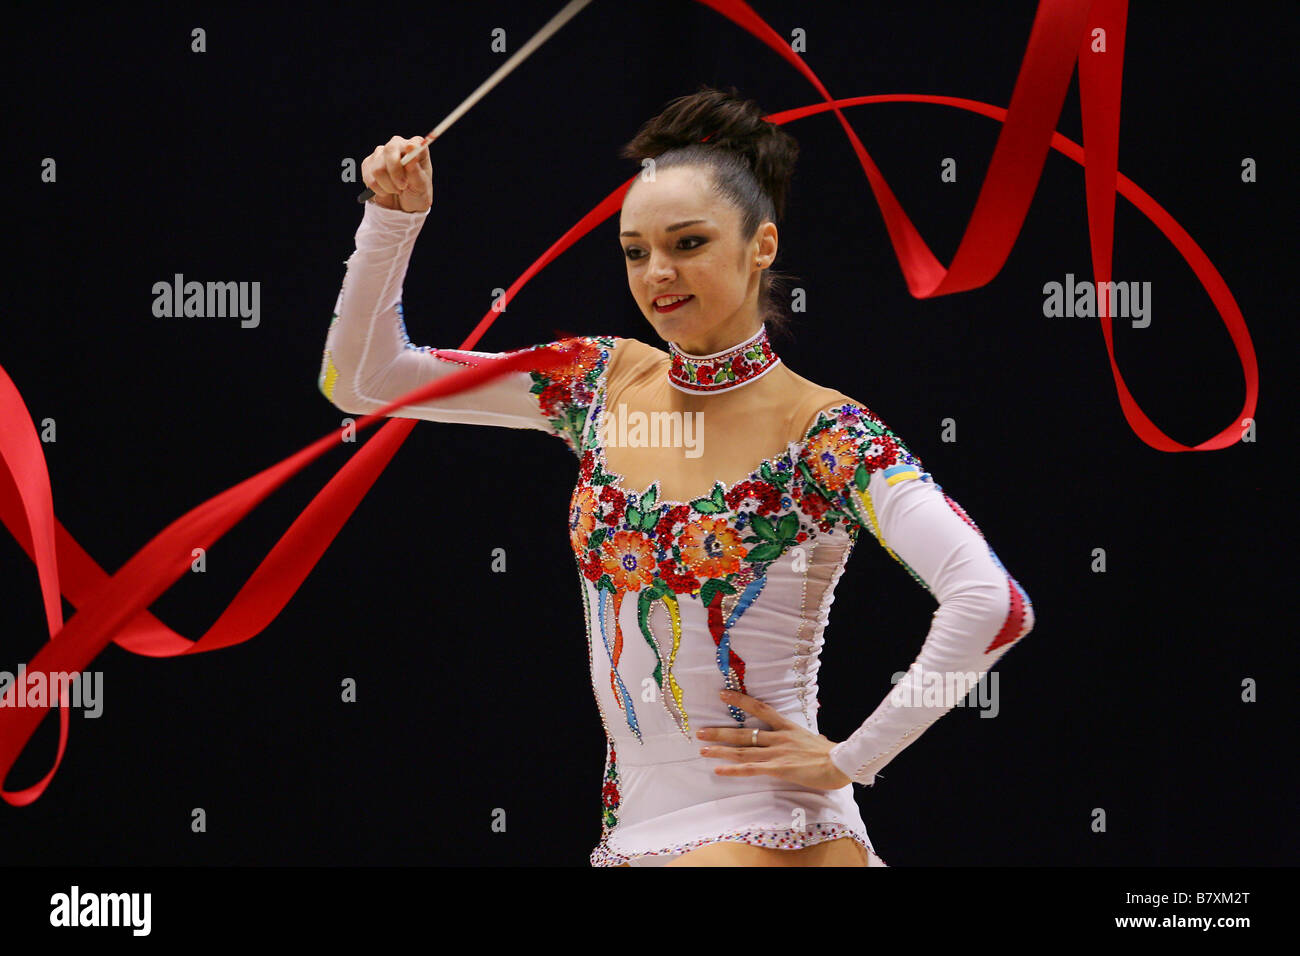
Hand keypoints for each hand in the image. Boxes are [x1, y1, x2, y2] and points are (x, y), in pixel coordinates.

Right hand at [362, 135, 432, 211]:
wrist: (404, 207)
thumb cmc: (417, 194)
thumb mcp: (421, 187)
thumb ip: (416, 171)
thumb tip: (412, 153)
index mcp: (416, 148)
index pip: (414, 142)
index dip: (411, 149)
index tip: (411, 159)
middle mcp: (397, 146)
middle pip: (390, 149)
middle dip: (395, 172)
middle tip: (402, 186)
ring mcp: (381, 153)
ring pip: (378, 168)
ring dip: (388, 186)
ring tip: (397, 190)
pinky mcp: (368, 164)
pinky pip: (369, 178)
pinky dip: (379, 189)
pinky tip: (386, 191)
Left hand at [696, 689, 852, 789]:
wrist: (841, 762)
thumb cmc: (831, 754)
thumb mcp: (814, 740)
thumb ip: (802, 739)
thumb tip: (803, 741)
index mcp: (787, 728)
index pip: (760, 708)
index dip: (741, 700)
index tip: (724, 693)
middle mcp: (778, 737)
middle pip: (743, 733)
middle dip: (720, 732)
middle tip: (700, 731)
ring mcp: (776, 752)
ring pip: (743, 750)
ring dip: (720, 750)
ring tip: (702, 749)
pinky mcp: (778, 768)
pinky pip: (751, 768)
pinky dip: (733, 769)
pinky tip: (719, 769)